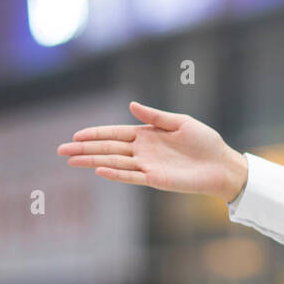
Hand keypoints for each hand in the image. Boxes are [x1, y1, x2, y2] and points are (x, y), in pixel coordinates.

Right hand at [56, 101, 248, 201]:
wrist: (222, 164)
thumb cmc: (205, 142)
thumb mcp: (181, 123)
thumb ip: (155, 116)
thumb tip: (131, 105)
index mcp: (148, 135)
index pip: (115, 134)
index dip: (96, 134)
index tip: (75, 135)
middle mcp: (144, 150)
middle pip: (109, 148)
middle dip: (85, 149)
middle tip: (61, 150)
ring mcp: (148, 165)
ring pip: (114, 162)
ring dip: (93, 161)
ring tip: (71, 160)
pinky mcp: (156, 178)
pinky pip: (131, 176)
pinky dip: (116, 173)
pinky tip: (99, 170)